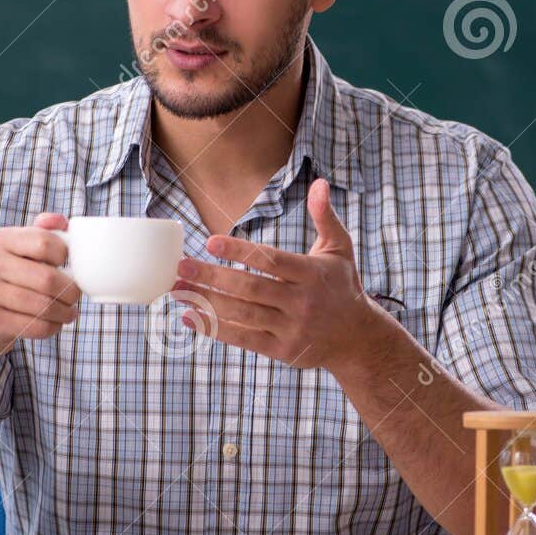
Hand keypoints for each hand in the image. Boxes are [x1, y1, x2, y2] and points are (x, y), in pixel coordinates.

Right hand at [0, 213, 79, 361]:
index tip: (68, 266)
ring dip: (65, 312)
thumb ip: (40, 233)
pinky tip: (54, 324)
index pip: (45, 242)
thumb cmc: (3, 283)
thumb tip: (63, 221)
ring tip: (69, 312)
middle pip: (48, 278)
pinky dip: (53, 327)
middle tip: (75, 297)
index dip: (65, 256)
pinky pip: (35, 325)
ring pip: (44, 305)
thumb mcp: (15, 252)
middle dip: (71, 291)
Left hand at [171, 179, 390, 370]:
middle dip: (212, 278)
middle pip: (250, 288)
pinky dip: (215, 330)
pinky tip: (190, 318)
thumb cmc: (343, 286)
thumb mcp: (340, 249)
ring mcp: (292, 329)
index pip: (270, 260)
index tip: (210, 242)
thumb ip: (325, 216)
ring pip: (242, 314)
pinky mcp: (282, 351)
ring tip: (177, 291)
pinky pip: (244, 339)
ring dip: (206, 302)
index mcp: (312, 274)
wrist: (358, 338)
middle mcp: (302, 302)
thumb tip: (319, 182)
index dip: (240, 251)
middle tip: (181, 267)